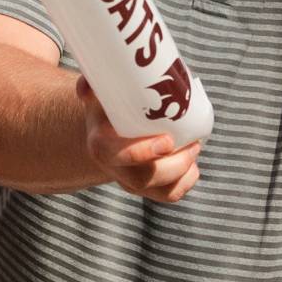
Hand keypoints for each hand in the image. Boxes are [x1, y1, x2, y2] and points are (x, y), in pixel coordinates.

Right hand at [78, 77, 199, 202]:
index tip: (168, 140)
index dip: (142, 152)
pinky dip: (187, 181)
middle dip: (174, 165)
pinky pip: (170, 195)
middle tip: (194, 142)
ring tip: (195, 146)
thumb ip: (92, 86)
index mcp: (101, 146)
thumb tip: (86, 86)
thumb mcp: (98, 95)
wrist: (109, 131)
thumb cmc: (108, 109)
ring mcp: (132, 182)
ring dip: (184, 172)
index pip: (117, 156)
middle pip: (143, 179)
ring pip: (161, 190)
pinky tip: (193, 164)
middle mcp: (115, 169)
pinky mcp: (148, 189)